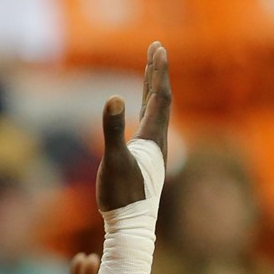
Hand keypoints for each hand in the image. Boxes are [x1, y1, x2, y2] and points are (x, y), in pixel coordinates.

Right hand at [98, 41, 170, 211]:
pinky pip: (148, 124)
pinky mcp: (144, 159)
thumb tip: (112, 98)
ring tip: (150, 71)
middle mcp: (157, 140)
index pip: (159, 96)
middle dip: (157, 73)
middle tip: (156, 49)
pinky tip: (141, 109)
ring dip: (153, 88)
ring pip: (155, 111)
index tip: (158, 48)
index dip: (158, 71)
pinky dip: (146, 108)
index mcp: (153, 137)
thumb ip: (112, 129)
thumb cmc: (121, 195)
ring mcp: (152, 150)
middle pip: (161, 99)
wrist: (131, 225)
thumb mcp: (112, 161)